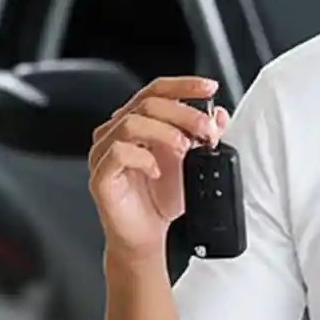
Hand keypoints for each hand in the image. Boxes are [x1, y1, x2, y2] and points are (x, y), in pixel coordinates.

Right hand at [88, 76, 230, 261]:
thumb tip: (219, 114)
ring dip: (165, 132)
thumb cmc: (162, 197)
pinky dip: (144, 158)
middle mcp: (116, 131)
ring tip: (184, 150)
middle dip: (183, 113)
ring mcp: (104, 152)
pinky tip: (158, 170)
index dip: (184, 85)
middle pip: (148, 103)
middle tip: (205, 130)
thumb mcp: (193, 162)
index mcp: (137, 121)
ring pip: (131, 123)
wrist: (147, 235)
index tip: (210, 88)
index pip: (156, 90)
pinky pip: (118, 153)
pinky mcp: (100, 175)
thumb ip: (203, 135)